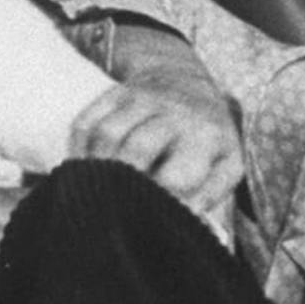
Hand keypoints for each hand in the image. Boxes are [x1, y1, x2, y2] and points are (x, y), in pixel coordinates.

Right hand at [69, 42, 242, 220]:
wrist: (188, 83)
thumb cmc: (206, 140)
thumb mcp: (225, 165)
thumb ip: (207, 196)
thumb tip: (179, 219)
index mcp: (207, 135)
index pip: (177, 176)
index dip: (159, 201)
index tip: (148, 220)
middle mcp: (174, 112)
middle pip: (137, 148)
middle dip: (123, 183)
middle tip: (115, 210)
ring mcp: (141, 99)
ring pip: (106, 134)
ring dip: (96, 168)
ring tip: (98, 192)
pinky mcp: (113, 94)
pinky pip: (85, 124)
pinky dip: (78, 152)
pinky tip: (86, 171)